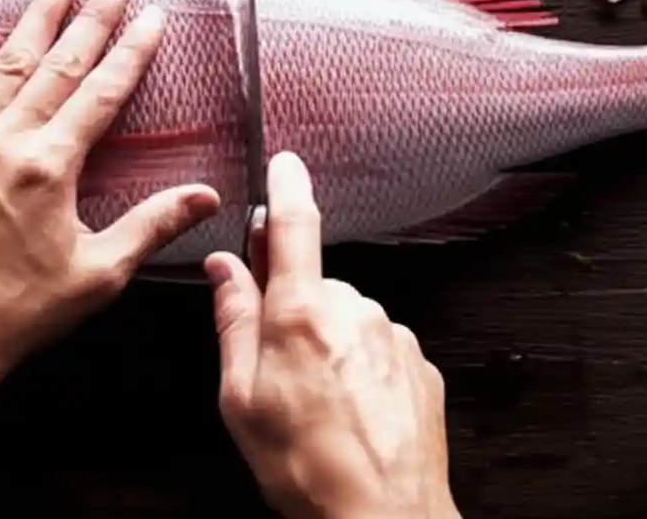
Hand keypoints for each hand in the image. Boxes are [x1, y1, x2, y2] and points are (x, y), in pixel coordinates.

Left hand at [0, 0, 219, 371]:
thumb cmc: (21, 308)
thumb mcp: (101, 272)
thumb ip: (152, 225)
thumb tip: (204, 197)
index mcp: (46, 166)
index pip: (98, 92)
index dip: (129, 50)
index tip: (149, 15)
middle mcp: (4, 142)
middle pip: (54, 64)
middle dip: (88, 17)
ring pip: (9, 65)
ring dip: (38, 19)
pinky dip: (0, 58)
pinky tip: (8, 42)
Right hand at [204, 152, 459, 518]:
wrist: (383, 518)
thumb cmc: (306, 468)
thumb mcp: (241, 399)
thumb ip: (234, 322)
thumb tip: (226, 270)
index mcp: (301, 313)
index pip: (295, 226)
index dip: (287, 188)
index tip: (284, 163)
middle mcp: (354, 311)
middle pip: (313, 286)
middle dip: (292, 313)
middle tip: (277, 373)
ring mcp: (393, 335)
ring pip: (346, 319)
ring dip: (328, 346)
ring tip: (318, 408)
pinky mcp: (419, 363)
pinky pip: (377, 348)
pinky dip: (360, 369)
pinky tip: (349, 413)